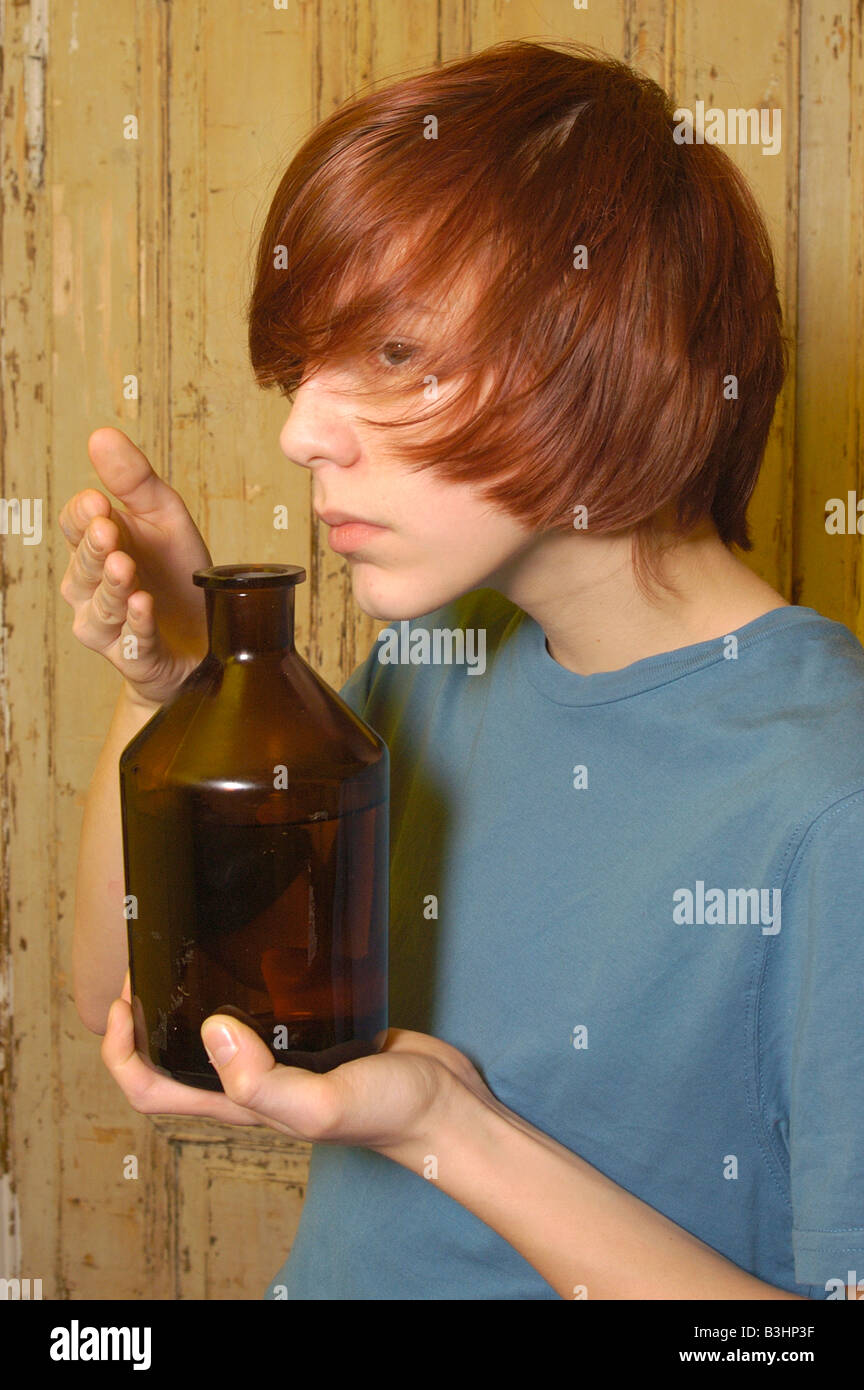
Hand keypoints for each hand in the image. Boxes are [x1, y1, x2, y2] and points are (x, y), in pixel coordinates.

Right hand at [59, 427, 212, 705]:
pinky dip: (138, 624)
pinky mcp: (135, 656)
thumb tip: (101, 436)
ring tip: (125, 566)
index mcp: (98, 546)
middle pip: (83, 565)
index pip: (75, 525)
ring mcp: (109, 625)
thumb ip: (135, 481)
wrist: (208, 636)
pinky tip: (146, 605)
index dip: (84, 514)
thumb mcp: (166, 519)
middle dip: (94, 547)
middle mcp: (92, 587)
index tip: (100, 500)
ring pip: (100, 606)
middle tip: (106, 529)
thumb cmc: (179, 576)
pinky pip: (132, 641)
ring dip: (112, 586)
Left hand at [101, 972, 495, 1161]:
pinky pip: (263, 1005)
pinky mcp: (312, 1029)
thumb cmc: (387, 1113)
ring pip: (214, 1027)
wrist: (446, 1104)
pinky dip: (244, 979)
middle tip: (150, 957)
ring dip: (189, 994)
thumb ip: (261, 1081)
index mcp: (238, 1105)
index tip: (125, 1000)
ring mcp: (280, 1054)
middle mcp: (249, 1081)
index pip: (150, 1089)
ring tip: (188, 944)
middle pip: (171, 1055)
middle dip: (145, 1012)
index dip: (120, 1051)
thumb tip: (210, 1028)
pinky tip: (257, 945)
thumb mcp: (320, 1106)